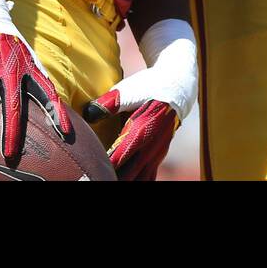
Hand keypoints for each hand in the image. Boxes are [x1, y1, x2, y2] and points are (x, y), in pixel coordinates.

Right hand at [0, 31, 72, 164]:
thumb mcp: (27, 57)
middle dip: (12, 132)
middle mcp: (9, 69)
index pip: (47, 91)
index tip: (65, 132)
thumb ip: (36, 79)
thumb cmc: (9, 46)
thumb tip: (51, 104)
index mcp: (27, 68)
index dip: (57, 112)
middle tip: (10, 155)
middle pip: (13, 106)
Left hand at [82, 20, 195, 180]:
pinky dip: (138, 180)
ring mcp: (157, 154)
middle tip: (97, 177)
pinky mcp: (159, 155)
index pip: (119, 158)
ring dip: (126, 180)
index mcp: (142, 131)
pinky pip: (149, 177)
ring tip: (107, 179)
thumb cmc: (149, 87)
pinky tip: (127, 181)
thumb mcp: (130, 89)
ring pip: (140, 178)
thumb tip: (88, 112)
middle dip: (112, 177)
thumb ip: (109, 103)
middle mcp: (151, 147)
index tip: (92, 169)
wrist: (177, 86)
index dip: (105, 167)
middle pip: (129, 174)